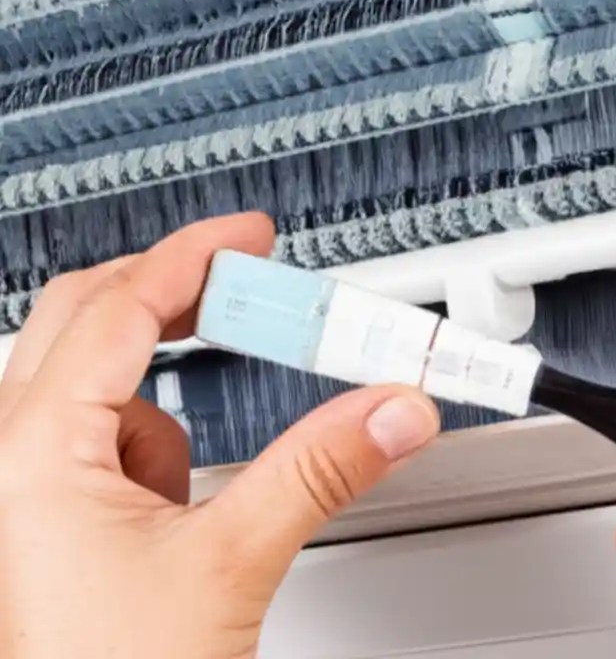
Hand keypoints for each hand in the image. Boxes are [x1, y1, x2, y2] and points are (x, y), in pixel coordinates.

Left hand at [0, 215, 440, 657]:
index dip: (193, 258)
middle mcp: (11, 458)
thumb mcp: (231, 562)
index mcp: (33, 451)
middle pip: (91, 323)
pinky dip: (154, 456)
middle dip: (177, 306)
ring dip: (164, 408)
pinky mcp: (51, 517)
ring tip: (201, 480)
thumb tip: (391, 408)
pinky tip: (177, 514)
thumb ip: (322, 470)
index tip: (249, 238)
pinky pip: (108, 447)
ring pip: (103, 392)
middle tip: (246, 291)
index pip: (119, 309)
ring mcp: (26, 489)